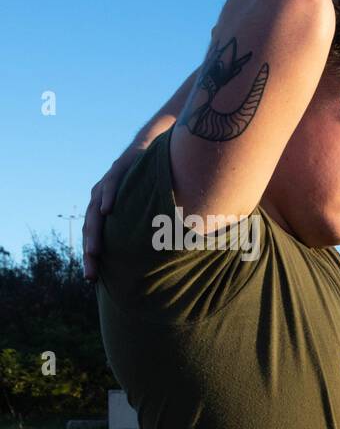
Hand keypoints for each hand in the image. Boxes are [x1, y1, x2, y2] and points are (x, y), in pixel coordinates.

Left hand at [82, 146, 146, 279]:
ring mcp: (107, 185)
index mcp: (105, 211)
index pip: (95, 238)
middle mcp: (101, 199)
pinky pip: (112, 185)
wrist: (155, 148)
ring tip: (94, 252)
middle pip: (91, 230)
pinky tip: (108, 211)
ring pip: (96, 212)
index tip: (93, 280)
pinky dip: (109, 198)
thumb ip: (147, 228)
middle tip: (90, 275)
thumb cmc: (154, 182)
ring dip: (94, 233)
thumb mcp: (148, 210)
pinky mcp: (119, 169)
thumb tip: (161, 255)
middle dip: (90, 254)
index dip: (93, 258)